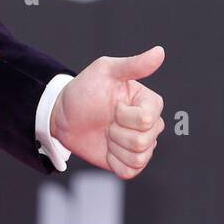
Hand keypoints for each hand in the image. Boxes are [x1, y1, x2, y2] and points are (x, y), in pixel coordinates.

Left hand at [50, 46, 164, 178]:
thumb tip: (160, 51)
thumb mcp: (105, 71)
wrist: (64, 116)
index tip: (112, 105)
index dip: (124, 115)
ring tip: (106, 133)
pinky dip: (115, 162)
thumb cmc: (85, 89)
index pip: (147, 119)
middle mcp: (150, 124)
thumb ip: (134, 65)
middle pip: (144, 140)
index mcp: (149, 102)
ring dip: (115, 147)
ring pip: (139, 157)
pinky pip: (131, 171)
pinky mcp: (130, 162)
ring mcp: (141, 144)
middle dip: (117, 132)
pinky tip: (107, 149)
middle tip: (107, 120)